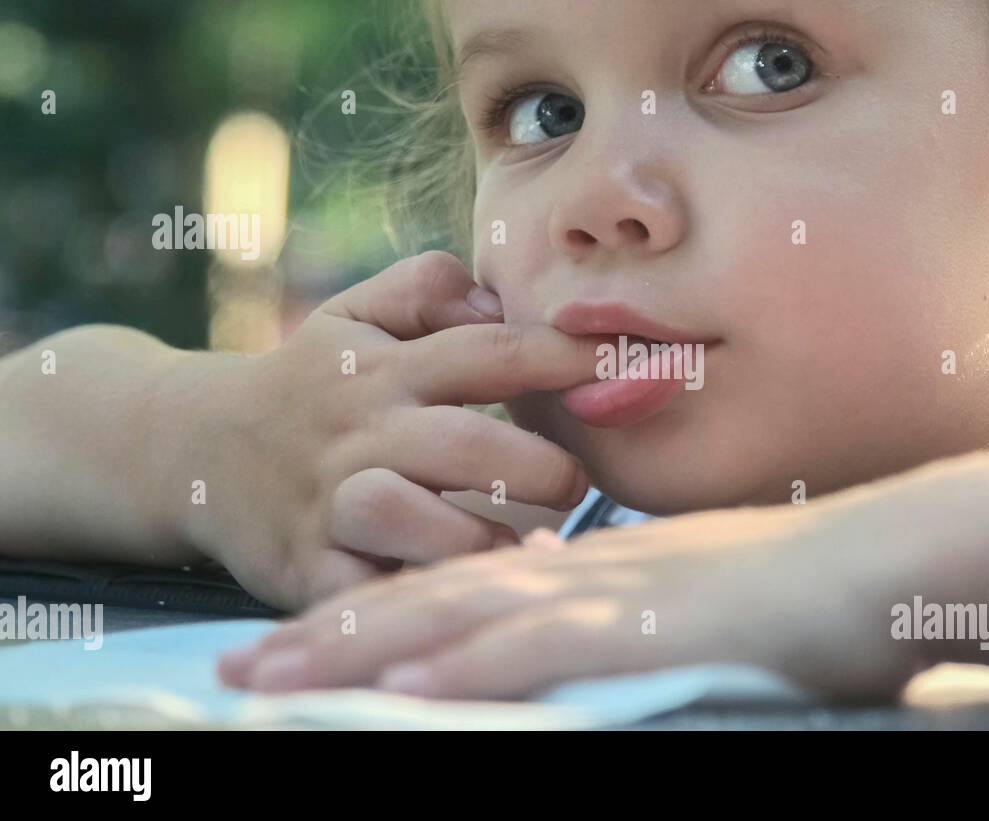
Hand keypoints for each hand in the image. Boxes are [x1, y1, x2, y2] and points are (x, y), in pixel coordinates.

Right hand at [171, 252, 606, 609]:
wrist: (190, 451)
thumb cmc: (306, 383)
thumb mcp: (352, 314)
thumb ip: (427, 286)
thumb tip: (497, 299)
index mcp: (383, 369)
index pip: (490, 352)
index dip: (565, 354)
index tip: (627, 362)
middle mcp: (360, 433)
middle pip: (462, 444)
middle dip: (535, 466)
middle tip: (578, 482)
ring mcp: (326, 502)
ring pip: (405, 518)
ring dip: (476, 538)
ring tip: (530, 548)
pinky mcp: (303, 566)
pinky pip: (361, 589)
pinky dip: (409, 596)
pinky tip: (460, 596)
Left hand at [218, 500, 928, 700]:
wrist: (877, 560)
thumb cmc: (798, 584)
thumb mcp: (688, 591)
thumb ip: (620, 603)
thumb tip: (567, 618)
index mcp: (584, 568)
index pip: (457, 587)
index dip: (370, 613)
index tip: (296, 643)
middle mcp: (577, 575)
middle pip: (430, 599)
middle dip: (328, 636)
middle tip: (237, 663)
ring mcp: (608, 597)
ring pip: (459, 618)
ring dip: (360, 649)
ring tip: (272, 676)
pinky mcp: (649, 627)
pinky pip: (541, 645)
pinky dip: (467, 662)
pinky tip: (403, 683)